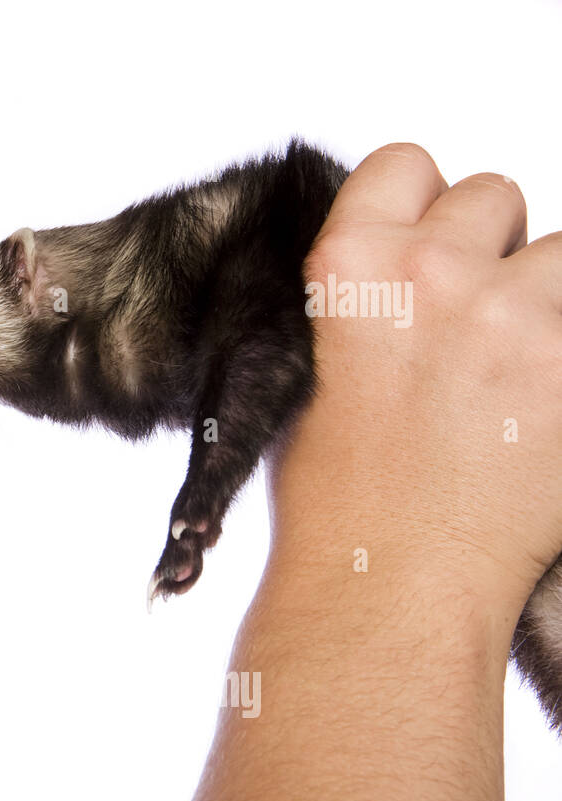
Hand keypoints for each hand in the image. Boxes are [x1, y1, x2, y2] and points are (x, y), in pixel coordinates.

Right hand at [166, 143, 561, 800]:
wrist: (389, 586)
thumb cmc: (341, 502)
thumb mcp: (313, 380)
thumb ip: (365, 307)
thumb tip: (409, 280)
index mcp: (350, 269)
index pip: (404, 163)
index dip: (421, 201)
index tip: (428, 242)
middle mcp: (435, 274)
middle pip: (492, 194)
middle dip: (490, 251)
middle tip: (474, 327)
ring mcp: (521, 316)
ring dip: (550, 297)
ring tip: (521, 372)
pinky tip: (544, 398)